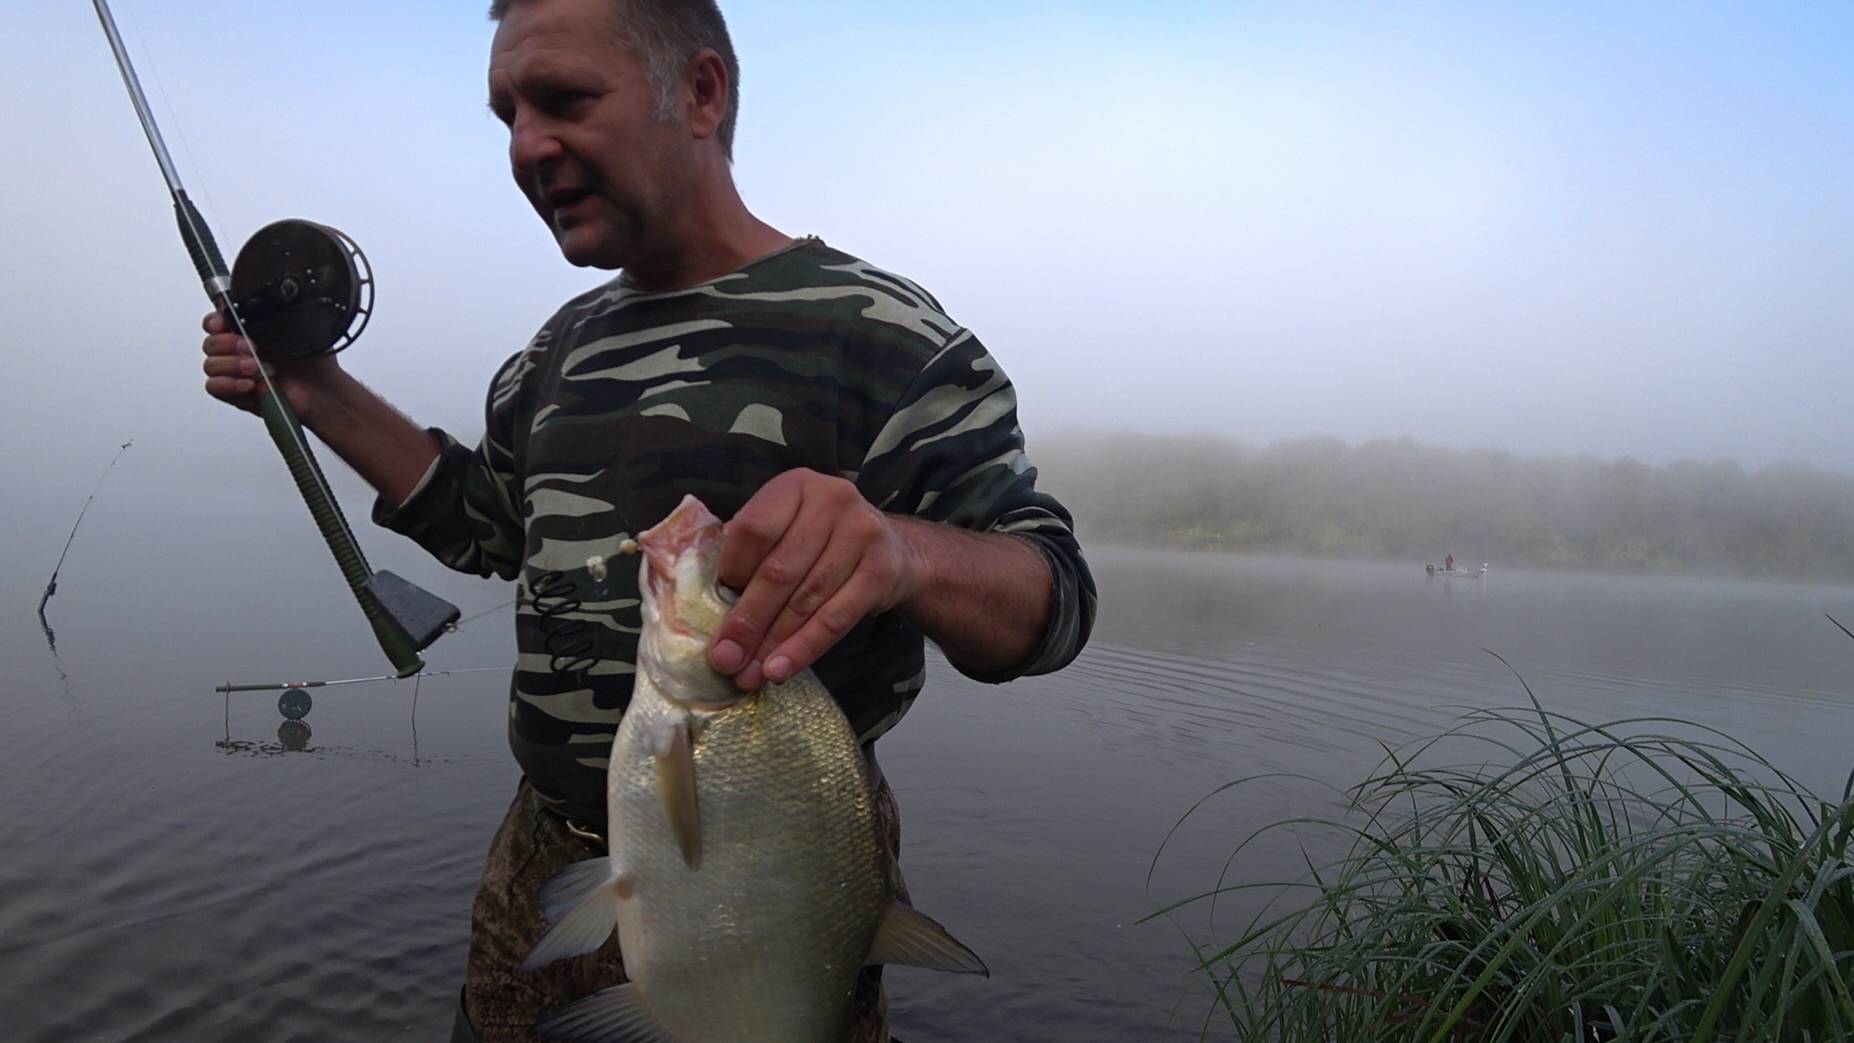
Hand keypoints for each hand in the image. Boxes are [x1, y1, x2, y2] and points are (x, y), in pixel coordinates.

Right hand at [199, 311, 342, 421]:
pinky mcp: (237, 393)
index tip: (225, 323)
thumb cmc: (312, 362)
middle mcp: (239, 351)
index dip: (215, 321)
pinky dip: (229, 384)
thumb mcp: (292, 328)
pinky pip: (214, 387)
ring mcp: (236, 373)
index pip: (215, 322)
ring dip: (231, 365)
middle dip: (227, 343)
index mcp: (248, 331)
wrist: (322, 391)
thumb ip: (267, 315)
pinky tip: (249, 384)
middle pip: (209, 343)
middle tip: (252, 348)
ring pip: (210, 365)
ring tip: (256, 368)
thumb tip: (250, 303)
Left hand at [709, 469, 923, 690]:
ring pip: (806, 600)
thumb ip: (748, 550)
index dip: (732, 570)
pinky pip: (836, 618)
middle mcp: (832, 500)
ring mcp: (862, 533)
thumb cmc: (820, 542)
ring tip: (749, 674)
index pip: (754, 529)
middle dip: (747, 620)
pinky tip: (780, 669)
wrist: (893, 549)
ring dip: (773, 643)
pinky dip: (805, 648)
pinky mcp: (882, 570)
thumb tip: (700, 598)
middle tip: (725, 658)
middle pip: (779, 570)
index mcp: (795, 486)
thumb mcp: (785, 528)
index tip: (715, 604)